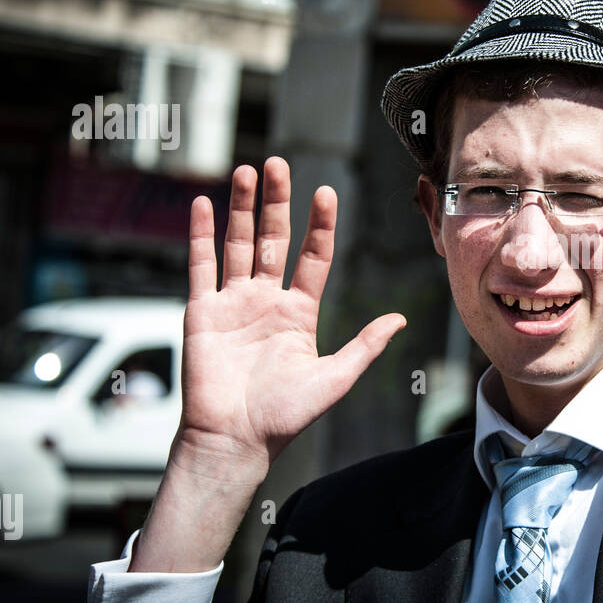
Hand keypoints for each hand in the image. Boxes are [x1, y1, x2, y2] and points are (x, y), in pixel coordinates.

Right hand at [178, 156, 405, 485]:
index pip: (312, 257)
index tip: (325, 192)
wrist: (236, 440)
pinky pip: (201, 265)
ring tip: (247, 171)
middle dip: (276, 202)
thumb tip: (400, 319)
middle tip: (279, 163)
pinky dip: (201, 234)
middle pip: (273, 240)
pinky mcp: (202, 311)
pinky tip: (204, 204)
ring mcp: (233, 303)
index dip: (319, 225)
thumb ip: (365, 345)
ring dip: (240, 207)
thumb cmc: (285, 416)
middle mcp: (266, 301)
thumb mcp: (335, 377)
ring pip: (237, 244)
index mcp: (299, 313)